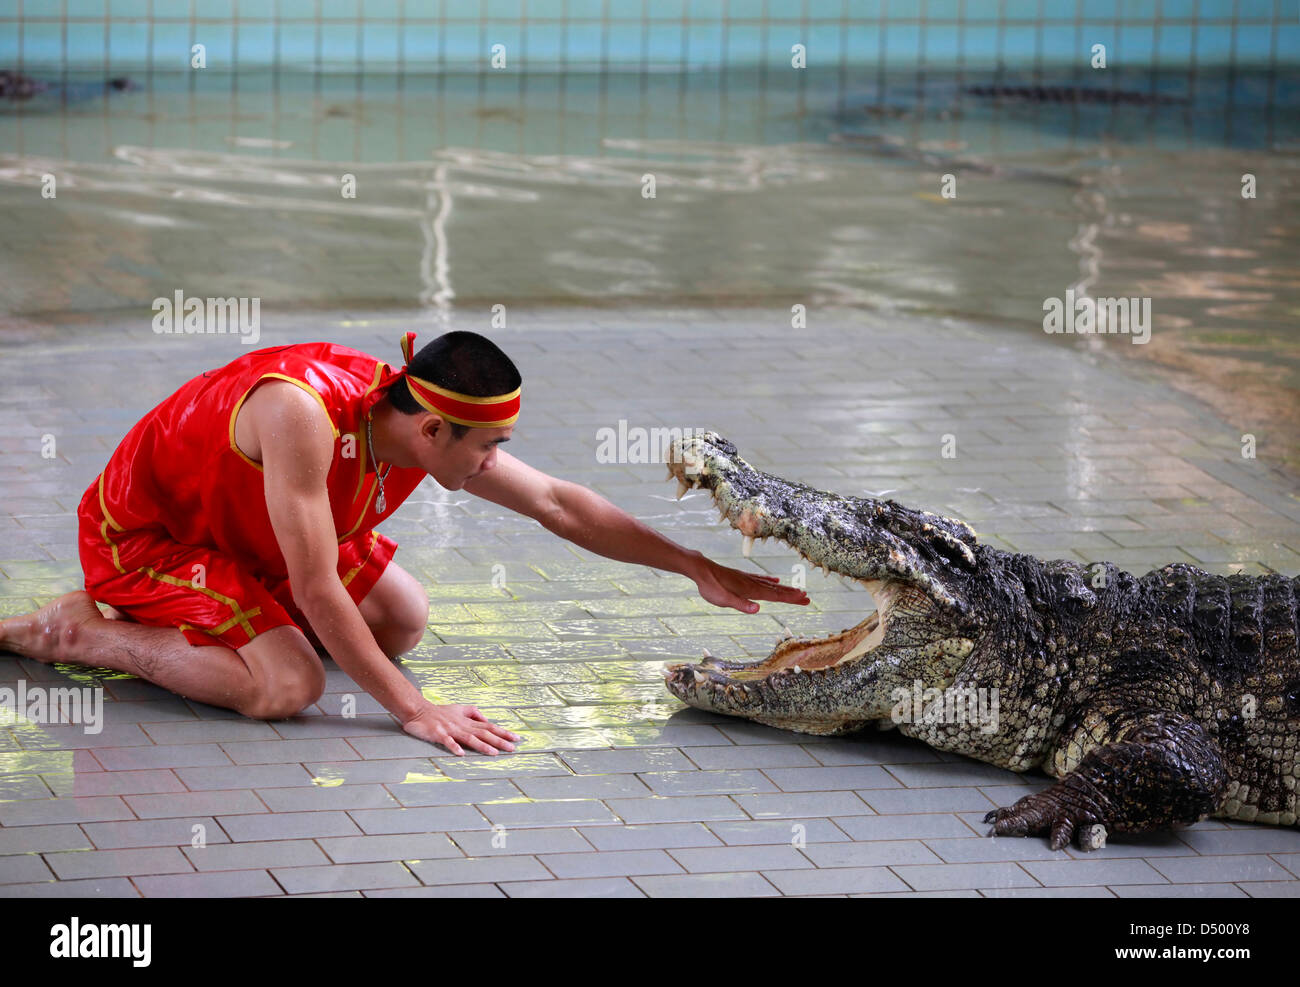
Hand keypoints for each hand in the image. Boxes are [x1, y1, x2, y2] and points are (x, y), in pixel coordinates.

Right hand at [402, 702, 520, 755]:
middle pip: (484, 733)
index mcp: (468, 721)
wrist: (418, 710)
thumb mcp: (459, 708)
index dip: (503, 732)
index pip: (490, 727)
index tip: (517, 738)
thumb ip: (474, 713)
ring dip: (482, 745)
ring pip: (469, 738)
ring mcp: (450, 730)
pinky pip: (447, 741)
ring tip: (494, 753)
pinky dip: (454, 747)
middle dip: (499, 741)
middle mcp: (462, 725)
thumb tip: (487, 719)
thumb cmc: (439, 711)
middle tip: (512, 748)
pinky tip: (461, 754)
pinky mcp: (438, 734)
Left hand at [690, 556, 809, 612]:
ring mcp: (748, 579)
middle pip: (777, 591)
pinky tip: (776, 580)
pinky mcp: (742, 577)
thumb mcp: (723, 599)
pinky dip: (770, 581)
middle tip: (807, 598)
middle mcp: (752, 583)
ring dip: (785, 589)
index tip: (804, 598)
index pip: (775, 596)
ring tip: (797, 590)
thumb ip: (741, 604)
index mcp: (750, 590)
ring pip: (771, 585)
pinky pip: (761, 579)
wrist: (701, 569)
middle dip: (792, 595)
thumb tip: (758, 609)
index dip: (790, 598)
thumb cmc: (710, 586)